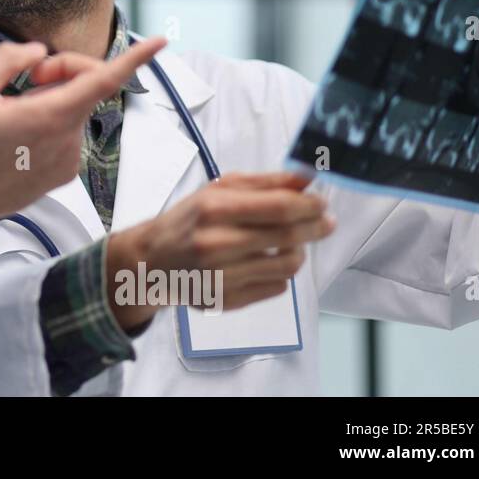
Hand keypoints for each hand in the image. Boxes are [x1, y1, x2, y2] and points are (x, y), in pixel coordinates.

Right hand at [0, 36, 167, 230]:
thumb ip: (8, 60)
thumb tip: (38, 54)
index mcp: (50, 115)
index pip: (104, 80)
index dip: (135, 58)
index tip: (160, 42)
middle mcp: (68, 138)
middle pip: (84, 88)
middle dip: (62, 72)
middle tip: (27, 77)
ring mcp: (70, 159)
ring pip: (72, 110)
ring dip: (50, 101)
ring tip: (12, 115)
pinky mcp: (65, 172)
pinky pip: (66, 133)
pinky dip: (49, 124)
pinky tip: (18, 137)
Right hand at [106, 171, 334, 329]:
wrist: (152, 261)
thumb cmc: (188, 220)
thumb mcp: (218, 190)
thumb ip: (264, 183)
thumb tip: (307, 177)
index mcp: (213, 210)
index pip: (279, 208)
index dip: (309, 205)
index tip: (322, 203)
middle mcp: (216, 245)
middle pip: (288, 237)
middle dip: (316, 227)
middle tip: (325, 222)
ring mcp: (221, 277)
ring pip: (288, 266)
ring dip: (299, 252)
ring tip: (291, 242)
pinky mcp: (227, 300)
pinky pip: (276, 288)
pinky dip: (279, 274)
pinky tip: (266, 262)